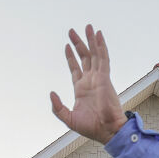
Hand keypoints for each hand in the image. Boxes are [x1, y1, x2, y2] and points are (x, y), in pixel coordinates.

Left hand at [50, 26, 127, 143]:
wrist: (106, 130)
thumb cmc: (91, 128)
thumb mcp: (68, 118)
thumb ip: (57, 107)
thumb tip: (51, 93)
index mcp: (81, 89)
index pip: (75, 68)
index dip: (71, 57)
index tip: (67, 46)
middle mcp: (90, 81)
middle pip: (84, 57)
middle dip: (78, 43)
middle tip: (72, 30)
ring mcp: (98, 78)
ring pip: (94, 54)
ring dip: (90, 40)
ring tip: (87, 27)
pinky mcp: (105, 78)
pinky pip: (103, 58)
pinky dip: (101, 46)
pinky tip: (98, 35)